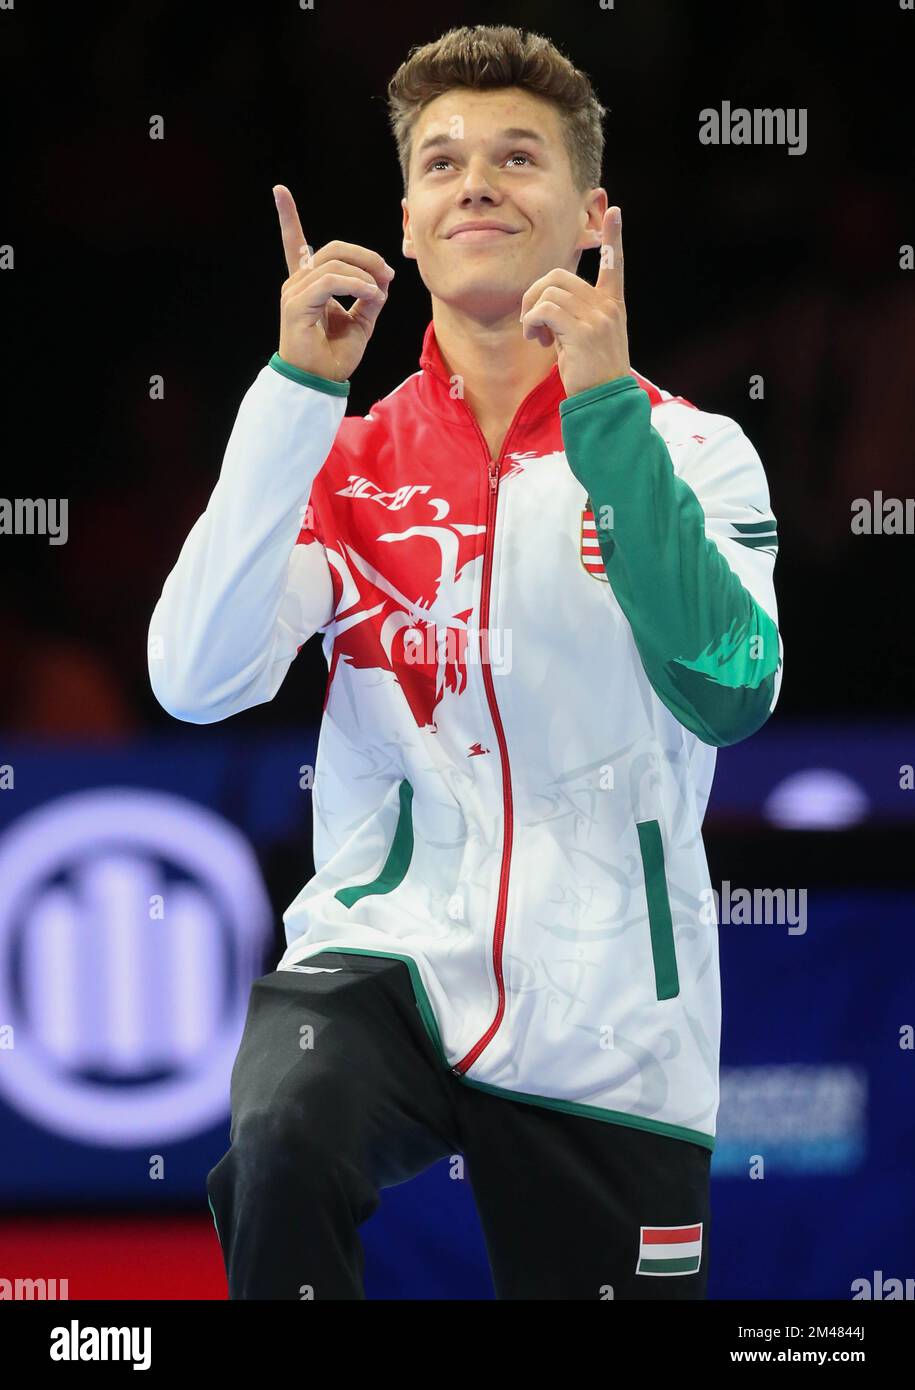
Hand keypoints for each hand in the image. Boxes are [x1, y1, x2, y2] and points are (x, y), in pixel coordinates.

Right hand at [274, 184, 393, 381]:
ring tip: (380, 292)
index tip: (279, 190)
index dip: (288, 216)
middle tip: (388, 275)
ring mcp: (294, 293)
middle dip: (366, 256)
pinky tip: (369, 297)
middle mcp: (297, 284)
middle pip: (333, 250)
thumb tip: (383, 276)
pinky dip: (355, 285)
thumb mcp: (362, 321)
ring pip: (333, 264)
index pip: (296, 243)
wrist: (320, 384)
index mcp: (309, 284)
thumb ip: (370, 295)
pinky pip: (329, 281)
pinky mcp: (296, 305)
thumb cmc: (335, 356)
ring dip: (364, 274)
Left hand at [519, 206, 630, 397]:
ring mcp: (597, 317)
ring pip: (549, 292)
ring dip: (532, 313)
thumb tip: (542, 305)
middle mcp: (607, 307)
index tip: (614, 211)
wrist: (604, 402)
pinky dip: (532, 322)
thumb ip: (572, 316)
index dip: (613, 238)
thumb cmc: (590, 375)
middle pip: (559, 276)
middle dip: (535, 294)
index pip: (614, 264)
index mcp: (612, 306)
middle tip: (532, 322)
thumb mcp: (585, 340)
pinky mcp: (583, 331)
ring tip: (539, 337)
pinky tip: (537, 340)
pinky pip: (545, 310)